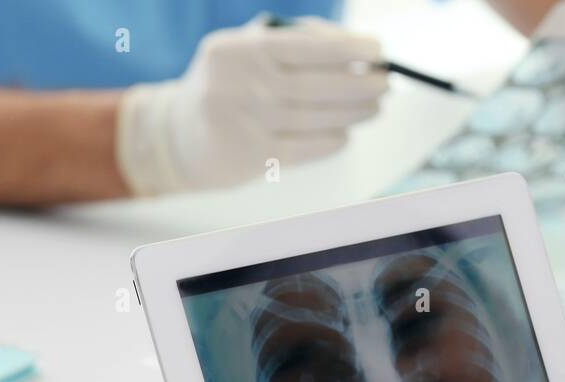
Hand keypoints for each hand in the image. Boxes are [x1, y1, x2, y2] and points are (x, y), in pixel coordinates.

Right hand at [117, 16, 386, 194]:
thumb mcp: (245, 49)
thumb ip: (292, 40)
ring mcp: (244, 124)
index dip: (346, 49)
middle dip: (358, 84)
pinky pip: (305, 148)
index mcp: (239, 50)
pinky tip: (346, 132)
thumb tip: (351, 48)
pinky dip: (331, 140)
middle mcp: (239, 85)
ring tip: (374, 106)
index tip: (377, 51)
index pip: (303, 46)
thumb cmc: (226, 84)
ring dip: (353, 112)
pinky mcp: (252, 157)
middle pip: (313, 85)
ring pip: (314, 117)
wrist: (178, 136)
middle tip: (385, 82)